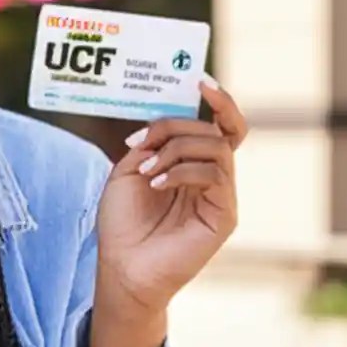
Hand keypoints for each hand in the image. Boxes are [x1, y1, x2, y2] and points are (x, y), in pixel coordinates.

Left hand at [95, 76, 247, 315]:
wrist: (121, 266)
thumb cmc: (123, 222)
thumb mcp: (128, 170)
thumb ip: (150, 142)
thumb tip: (165, 121)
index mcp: (193, 164)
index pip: (221, 126)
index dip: (220, 101)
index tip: (200, 80)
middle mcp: (213, 176)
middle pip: (215, 130)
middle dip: (176, 126)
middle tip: (145, 139)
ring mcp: (222, 195)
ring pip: (216, 147)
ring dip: (176, 149)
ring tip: (147, 170)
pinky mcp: (225, 215)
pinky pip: (215, 174)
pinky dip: (181, 171)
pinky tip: (156, 183)